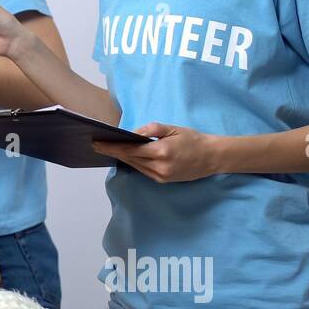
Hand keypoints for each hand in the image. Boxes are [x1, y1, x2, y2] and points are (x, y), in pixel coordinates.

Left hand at [91, 122, 222, 182]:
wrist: (211, 157)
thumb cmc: (193, 139)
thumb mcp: (173, 128)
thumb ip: (151, 129)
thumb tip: (132, 133)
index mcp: (161, 151)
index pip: (130, 150)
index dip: (112, 147)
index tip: (97, 143)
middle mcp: (159, 167)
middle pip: (129, 159)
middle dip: (112, 152)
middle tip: (96, 145)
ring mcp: (161, 176)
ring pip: (135, 166)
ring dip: (121, 158)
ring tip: (107, 149)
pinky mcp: (162, 180)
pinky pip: (143, 171)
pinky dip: (133, 163)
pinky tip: (125, 156)